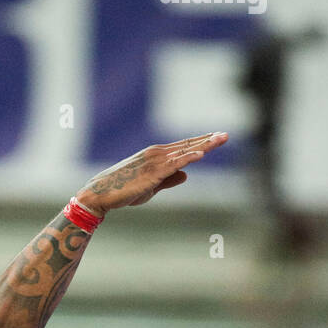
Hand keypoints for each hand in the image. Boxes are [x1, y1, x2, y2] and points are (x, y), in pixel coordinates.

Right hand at [77, 133, 227, 214]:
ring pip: (184, 151)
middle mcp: (157, 154)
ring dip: (204, 145)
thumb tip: (186, 175)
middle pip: (188, 145)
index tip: (216, 137)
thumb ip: (169, 180)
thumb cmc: (123, 190)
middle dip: (208, 140)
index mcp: (156, 156)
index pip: (183, 146)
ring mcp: (155, 162)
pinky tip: (202, 154)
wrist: (101, 193)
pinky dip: (188, 157)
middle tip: (225, 134)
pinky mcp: (152, 173)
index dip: (201, 141)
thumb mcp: (151, 186)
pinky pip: (174, 163)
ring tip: (220, 139)